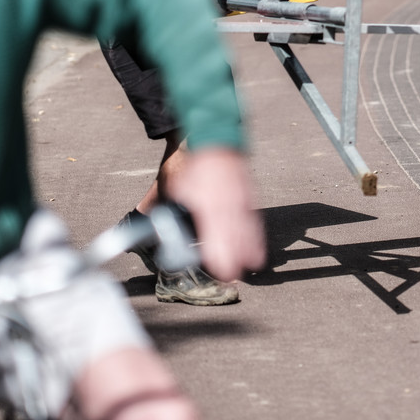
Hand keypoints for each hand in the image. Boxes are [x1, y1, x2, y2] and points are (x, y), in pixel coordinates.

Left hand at [166, 146, 264, 281]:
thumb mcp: (178, 188)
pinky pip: (254, 219)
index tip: (219, 267)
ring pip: (245, 226)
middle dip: (232, 254)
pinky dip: (257, 235)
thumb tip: (162, 232)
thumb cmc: (194, 169)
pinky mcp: (248, 197)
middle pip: (231, 232)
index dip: (217, 249)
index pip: (213, 229)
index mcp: (206, 200)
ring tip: (251, 265)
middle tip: (232, 275)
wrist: (215, 145)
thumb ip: (174, 210)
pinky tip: (258, 249)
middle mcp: (225, 201)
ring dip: (248, 247)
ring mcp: (239, 198)